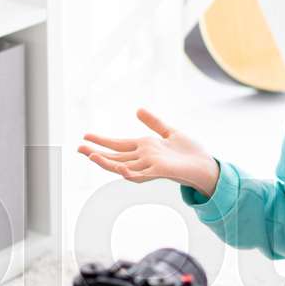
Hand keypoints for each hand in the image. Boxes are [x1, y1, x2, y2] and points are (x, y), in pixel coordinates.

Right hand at [77, 108, 218, 194]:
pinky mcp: (160, 172)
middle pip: (115, 156)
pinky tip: (120, 168)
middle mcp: (144, 158)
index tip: (86, 135)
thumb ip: (154, 123)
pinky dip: (130, 173)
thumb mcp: (170, 132)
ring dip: (106, 162)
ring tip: (90, 156)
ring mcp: (150, 166)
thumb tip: (138, 110)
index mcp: (144, 148)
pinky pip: (141, 175)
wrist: (207, 166)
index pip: (118, 144)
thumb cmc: (191, 153)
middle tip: (77, 148)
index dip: (103, 140)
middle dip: (96, 152)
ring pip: (123, 166)